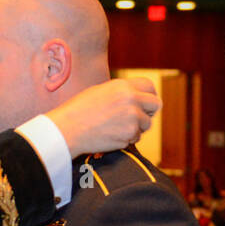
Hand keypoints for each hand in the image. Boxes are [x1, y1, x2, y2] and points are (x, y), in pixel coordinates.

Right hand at [46, 78, 160, 159]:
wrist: (68, 128)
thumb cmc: (79, 111)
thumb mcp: (101, 92)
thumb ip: (121, 93)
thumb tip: (136, 97)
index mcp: (123, 86)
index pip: (149, 86)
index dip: (149, 95)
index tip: (146, 103)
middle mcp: (131, 99)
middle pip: (156, 104)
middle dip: (149, 112)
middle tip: (137, 118)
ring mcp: (132, 117)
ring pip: (146, 124)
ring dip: (136, 128)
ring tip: (116, 128)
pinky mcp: (129, 134)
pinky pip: (135, 138)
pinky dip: (126, 139)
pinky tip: (111, 136)